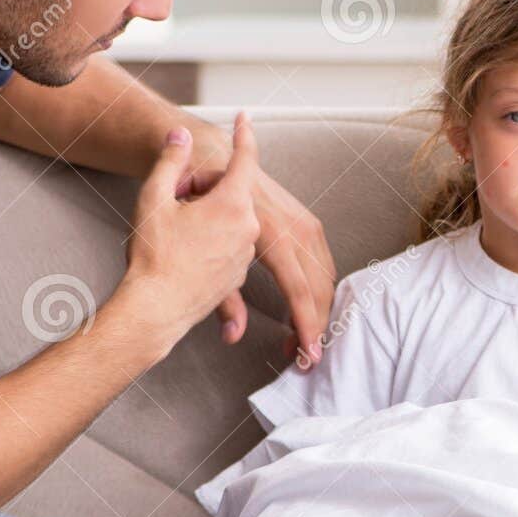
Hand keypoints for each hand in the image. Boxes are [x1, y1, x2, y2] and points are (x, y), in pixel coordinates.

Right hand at [119, 113, 261, 349]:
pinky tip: (182, 252)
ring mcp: (244, 254)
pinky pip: (228, 244)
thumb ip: (171, 160)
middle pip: (232, 191)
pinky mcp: (236, 275)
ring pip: (230, 219)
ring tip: (174, 231)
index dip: (244, 134)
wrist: (155, 310)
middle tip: (174, 200)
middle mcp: (247, 228)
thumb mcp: (154, 197)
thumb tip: (180, 135)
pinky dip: (210, 240)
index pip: (244, 158)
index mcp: (232, 204)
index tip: (245, 118)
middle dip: (205, 188)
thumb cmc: (153, 255)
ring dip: (208, 216)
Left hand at [179, 118, 336, 367]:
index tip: (308, 353)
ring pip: (325, 274)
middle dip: (316, 326)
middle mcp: (291, 224)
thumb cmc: (193, 201)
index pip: (296, 286)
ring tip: (303, 343)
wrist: (209, 156)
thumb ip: (219, 295)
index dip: (305, 323)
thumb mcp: (201, 249)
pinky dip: (320, 290)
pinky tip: (309, 313)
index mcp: (265, 230)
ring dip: (319, 310)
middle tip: (305, 360)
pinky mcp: (305, 220)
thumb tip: (233, 337)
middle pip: (317, 285)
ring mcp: (302, 220)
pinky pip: (323, 261)